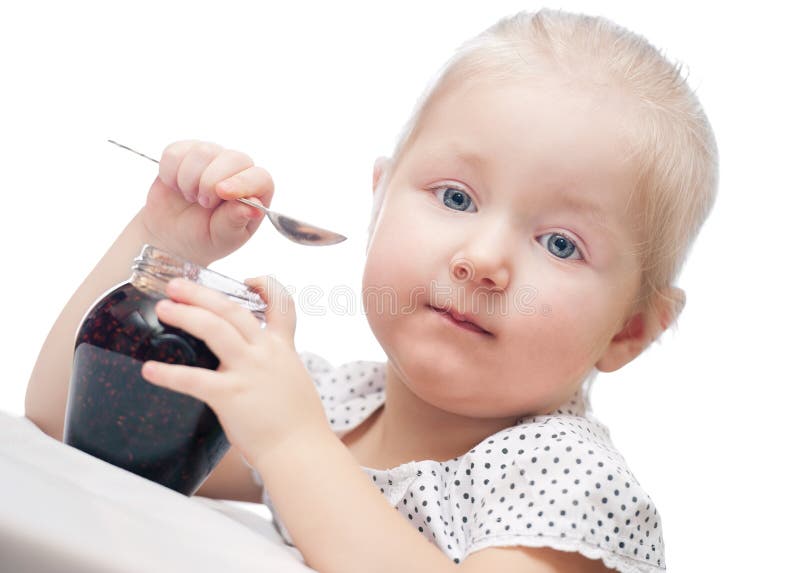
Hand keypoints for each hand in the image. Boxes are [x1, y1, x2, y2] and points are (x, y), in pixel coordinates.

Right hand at [139, 141, 274, 265]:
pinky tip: (175, 187)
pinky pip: (175, 152)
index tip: (223, 193)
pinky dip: (169, 173)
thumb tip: (254, 208)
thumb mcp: (223, 237)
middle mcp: (237, 170)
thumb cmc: (205, 238)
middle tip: (203, 203)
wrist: (173, 236)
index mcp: (255, 192)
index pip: (260, 177)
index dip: (242, 182)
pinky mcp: (185, 152)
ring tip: (191, 197)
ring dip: (189, 179)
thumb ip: (236, 221)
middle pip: (233, 158)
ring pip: (203, 152)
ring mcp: (212, 157)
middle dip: (211, 182)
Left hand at [139, 276, 330, 467]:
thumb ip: (273, 368)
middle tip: (176, 285)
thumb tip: (252, 370)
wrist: (302, 452)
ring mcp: (249, 372)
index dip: (265, 286)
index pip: (281, 305)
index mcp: (282, 349)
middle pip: (233, 309)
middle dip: (201, 293)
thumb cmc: (298, 425)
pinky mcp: (231, 396)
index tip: (248, 280)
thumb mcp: (293, 382)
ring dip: (186, 315)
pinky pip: (193, 380)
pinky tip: (149, 370)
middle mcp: (266, 353)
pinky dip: (168, 374)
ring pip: (214, 329)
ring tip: (164, 308)